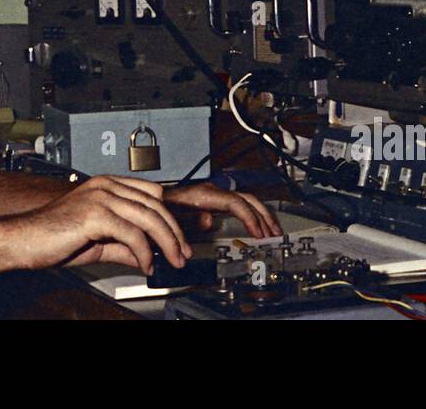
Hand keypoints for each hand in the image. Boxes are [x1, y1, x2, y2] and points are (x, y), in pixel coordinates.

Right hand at [10, 175, 191, 274]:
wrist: (22, 240)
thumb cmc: (51, 237)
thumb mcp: (97, 242)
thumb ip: (122, 245)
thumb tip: (146, 255)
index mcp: (106, 185)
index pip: (152, 193)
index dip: (170, 215)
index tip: (180, 238)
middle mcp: (105, 186)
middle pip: (155, 204)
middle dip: (175, 232)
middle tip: (183, 254)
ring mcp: (100, 197)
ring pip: (148, 217)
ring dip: (166, 242)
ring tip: (172, 260)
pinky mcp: (94, 214)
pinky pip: (131, 233)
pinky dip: (144, 252)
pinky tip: (145, 264)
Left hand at [163, 183, 280, 239]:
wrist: (151, 200)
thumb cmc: (159, 206)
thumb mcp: (170, 214)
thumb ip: (188, 218)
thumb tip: (208, 220)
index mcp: (203, 194)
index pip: (235, 202)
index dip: (250, 217)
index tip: (259, 233)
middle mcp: (211, 191)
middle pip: (247, 199)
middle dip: (263, 216)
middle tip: (274, 234)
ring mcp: (214, 195)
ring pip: (246, 200)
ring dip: (261, 215)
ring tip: (271, 231)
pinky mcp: (213, 201)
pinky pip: (239, 205)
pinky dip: (252, 215)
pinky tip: (256, 226)